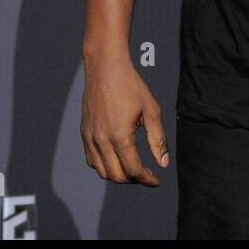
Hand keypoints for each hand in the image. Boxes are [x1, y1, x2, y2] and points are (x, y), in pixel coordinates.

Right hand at [81, 50, 168, 185]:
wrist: (106, 68)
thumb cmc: (130, 85)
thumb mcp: (152, 110)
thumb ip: (158, 139)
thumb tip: (163, 163)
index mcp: (120, 136)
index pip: (134, 170)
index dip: (148, 180)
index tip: (157, 180)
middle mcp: (101, 140)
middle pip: (117, 176)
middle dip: (134, 180)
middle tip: (147, 175)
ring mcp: (90, 138)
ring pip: (102, 171)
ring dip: (118, 176)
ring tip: (133, 168)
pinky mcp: (84, 133)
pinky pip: (91, 160)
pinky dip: (104, 166)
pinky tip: (117, 159)